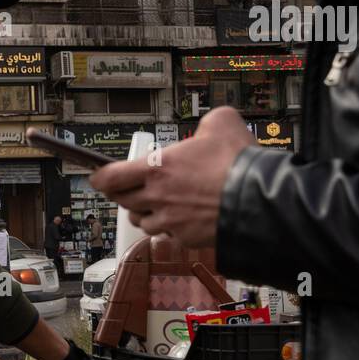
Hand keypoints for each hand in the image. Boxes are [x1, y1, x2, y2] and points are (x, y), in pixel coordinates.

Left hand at [90, 106, 254, 247]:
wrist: (260, 200)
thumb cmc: (239, 163)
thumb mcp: (222, 123)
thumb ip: (207, 122)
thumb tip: (210, 125)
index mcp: (156, 168)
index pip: (110, 178)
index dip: (100, 178)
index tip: (97, 176)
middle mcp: (157, 197)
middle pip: (123, 202)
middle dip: (124, 195)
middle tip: (128, 189)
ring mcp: (171, 221)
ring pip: (143, 222)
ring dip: (145, 214)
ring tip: (156, 204)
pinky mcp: (186, 238)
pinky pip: (168, 235)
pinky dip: (170, 229)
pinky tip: (180, 219)